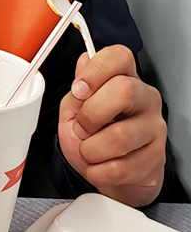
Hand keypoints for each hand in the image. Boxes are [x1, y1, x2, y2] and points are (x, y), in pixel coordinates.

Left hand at [58, 44, 166, 206]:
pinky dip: (98, 171)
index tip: (78, 90)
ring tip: (90, 151)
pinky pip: (119, 167)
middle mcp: (145, 98)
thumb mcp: (75, 111)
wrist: (113, 175)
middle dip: (90, 115)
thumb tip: (83, 61)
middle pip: (124, 90)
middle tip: (82, 128)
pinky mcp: (156, 158)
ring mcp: (154, 127)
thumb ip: (77, 90)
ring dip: (91, 150)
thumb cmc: (94, 137)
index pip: (119, 56)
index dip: (95, 70)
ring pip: (119, 136)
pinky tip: (101, 166)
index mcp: (124, 79)